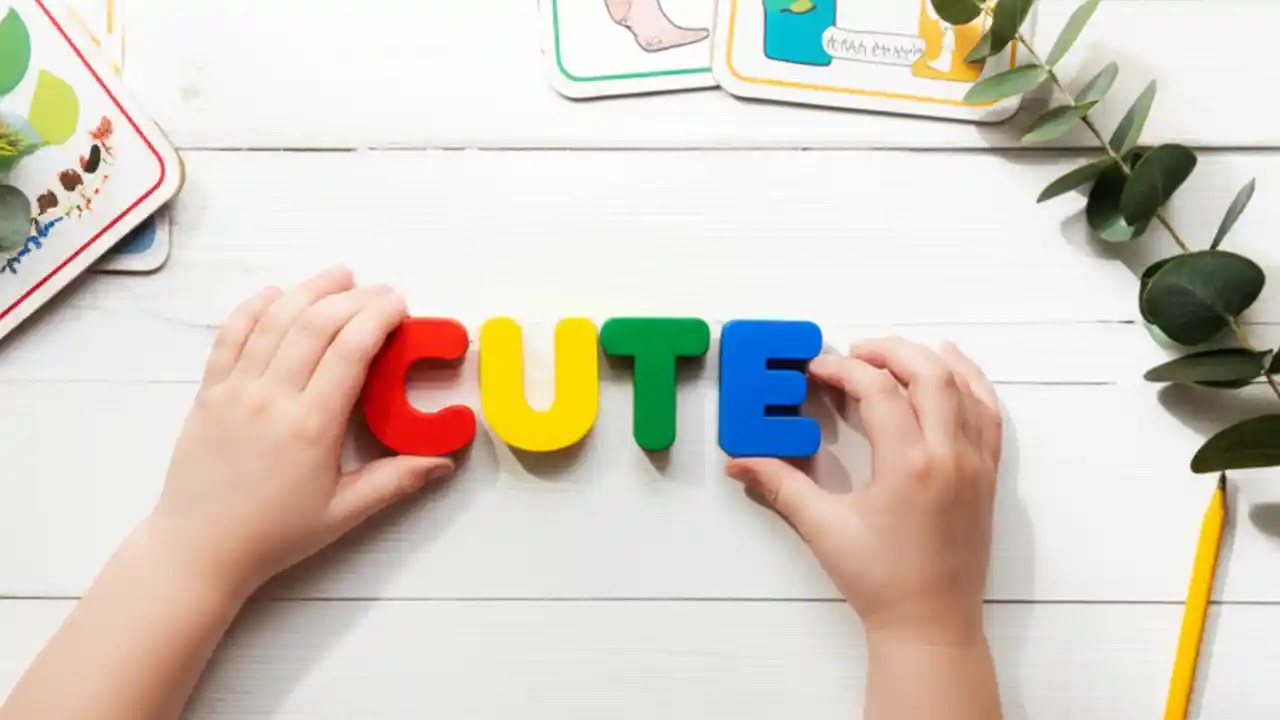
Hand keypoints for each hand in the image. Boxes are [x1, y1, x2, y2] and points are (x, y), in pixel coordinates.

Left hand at [146, 267, 454, 598]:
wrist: (199, 549)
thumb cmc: (274, 535)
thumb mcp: (343, 513)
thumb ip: (396, 481)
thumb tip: (444, 462)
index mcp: (311, 426)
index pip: (350, 350)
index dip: (378, 317)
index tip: (399, 305)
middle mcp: (272, 398)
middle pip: (316, 323)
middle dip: (353, 297)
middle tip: (380, 290)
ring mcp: (235, 390)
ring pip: (274, 319)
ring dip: (309, 289)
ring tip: (338, 275)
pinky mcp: (209, 392)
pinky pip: (231, 335)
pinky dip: (254, 307)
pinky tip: (275, 294)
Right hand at [727, 338, 1001, 645]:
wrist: (929, 624)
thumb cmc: (880, 581)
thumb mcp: (824, 528)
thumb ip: (781, 485)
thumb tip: (740, 461)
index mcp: (908, 466)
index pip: (879, 391)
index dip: (844, 370)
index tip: (818, 369)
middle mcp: (949, 456)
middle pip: (928, 373)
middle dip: (889, 351)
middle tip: (854, 352)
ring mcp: (975, 464)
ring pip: (965, 387)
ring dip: (930, 360)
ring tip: (896, 352)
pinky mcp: (988, 476)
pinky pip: (989, 414)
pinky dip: (972, 383)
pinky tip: (954, 370)